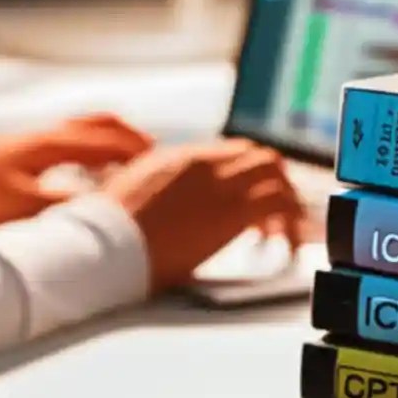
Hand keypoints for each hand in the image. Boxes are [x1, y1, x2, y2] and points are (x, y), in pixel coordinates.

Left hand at [0, 113, 152, 230]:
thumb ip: (66, 209)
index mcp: (51, 144)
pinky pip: (56, 144)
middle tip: (150, 151)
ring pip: (75, 132)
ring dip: (102, 142)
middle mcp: (41, 137)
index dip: (139, 149)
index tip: (164, 160)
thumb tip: (105, 212)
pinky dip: (78, 153)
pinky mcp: (5, 156)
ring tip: (118, 160)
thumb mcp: (22, 207)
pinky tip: (70, 176)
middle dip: (126, 135)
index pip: (109, 139)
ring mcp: (22, 144)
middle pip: (95, 124)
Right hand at [101, 138, 304, 293]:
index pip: (235, 152)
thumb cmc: (110, 228)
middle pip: (261, 157)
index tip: (254, 197)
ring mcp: (221, 185)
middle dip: (276, 183)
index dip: (252, 175)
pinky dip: (290, 223)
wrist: (108, 244)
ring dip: (286, 201)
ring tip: (283, 232)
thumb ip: (159, 184)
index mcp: (182, 158)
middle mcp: (206, 164)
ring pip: (275, 172)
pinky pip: (279, 204)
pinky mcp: (232, 213)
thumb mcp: (133, 190)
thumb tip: (166, 193)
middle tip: (277, 214)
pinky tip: (284, 245)